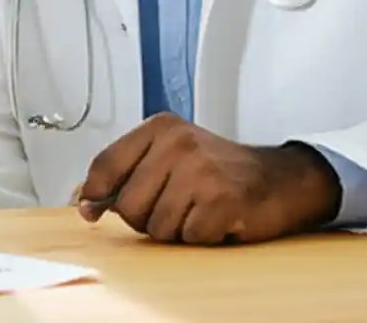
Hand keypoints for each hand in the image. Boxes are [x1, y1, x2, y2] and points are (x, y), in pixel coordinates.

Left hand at [78, 113, 342, 244]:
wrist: (282, 179)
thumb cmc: (218, 171)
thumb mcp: (168, 157)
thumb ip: (126, 174)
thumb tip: (84, 202)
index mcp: (160, 128)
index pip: (105, 163)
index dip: (94, 194)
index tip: (91, 210)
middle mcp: (178, 143)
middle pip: (128, 205)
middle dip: (146, 218)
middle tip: (176, 207)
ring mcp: (201, 169)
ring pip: (157, 226)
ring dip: (177, 229)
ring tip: (198, 210)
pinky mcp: (223, 199)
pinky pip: (189, 237)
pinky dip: (203, 236)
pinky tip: (218, 218)